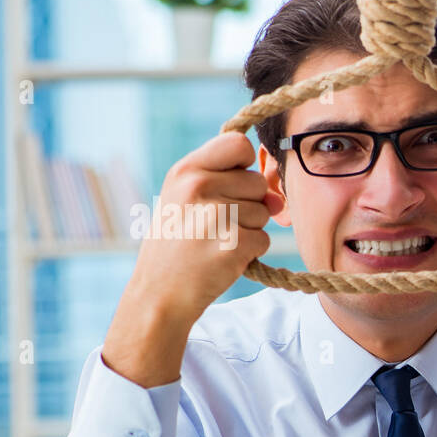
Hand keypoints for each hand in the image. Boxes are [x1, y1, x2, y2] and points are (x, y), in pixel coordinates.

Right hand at [102, 133, 281, 387]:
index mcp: (186, 170)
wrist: (159, 292)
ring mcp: (215, 215)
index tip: (232, 184)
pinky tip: (223, 257)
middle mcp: (198, 187)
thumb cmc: (178, 243)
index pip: (239, 143)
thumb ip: (229, 183)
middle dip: (249, 205)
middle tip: (217, 224)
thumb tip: (277, 193)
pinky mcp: (232, 244)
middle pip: (258, 182)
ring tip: (215, 241)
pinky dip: (250, 252)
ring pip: (264, 212)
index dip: (245, 164)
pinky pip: (264, 239)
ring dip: (249, 230)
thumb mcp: (186, 199)